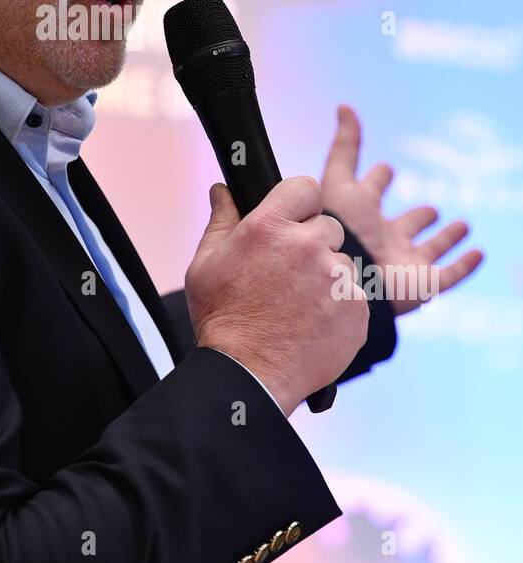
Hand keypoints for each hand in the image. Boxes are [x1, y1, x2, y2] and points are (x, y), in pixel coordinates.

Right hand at [186, 175, 368, 415]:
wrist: (248, 375)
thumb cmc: (223, 318)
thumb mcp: (205, 264)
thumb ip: (221, 220)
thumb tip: (222, 190)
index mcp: (269, 227)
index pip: (305, 187)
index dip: (300, 202)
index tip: (294, 219)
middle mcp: (308, 246)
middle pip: (328, 227)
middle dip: (313, 244)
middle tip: (289, 274)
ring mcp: (337, 279)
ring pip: (342, 265)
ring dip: (327, 278)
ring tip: (298, 306)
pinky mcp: (357, 309)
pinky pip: (355, 297)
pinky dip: (339, 308)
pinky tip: (313, 324)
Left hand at [320, 104, 483, 315]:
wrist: (348, 277)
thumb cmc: (339, 226)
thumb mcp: (339, 179)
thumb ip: (345, 145)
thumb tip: (344, 106)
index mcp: (361, 215)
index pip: (370, 193)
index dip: (377, 179)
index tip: (385, 168)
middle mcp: (383, 238)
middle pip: (404, 225)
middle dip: (417, 216)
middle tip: (430, 208)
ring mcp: (404, 262)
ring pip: (430, 250)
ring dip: (446, 238)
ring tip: (463, 225)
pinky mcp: (423, 284)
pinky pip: (450, 276)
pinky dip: (466, 266)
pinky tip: (479, 254)